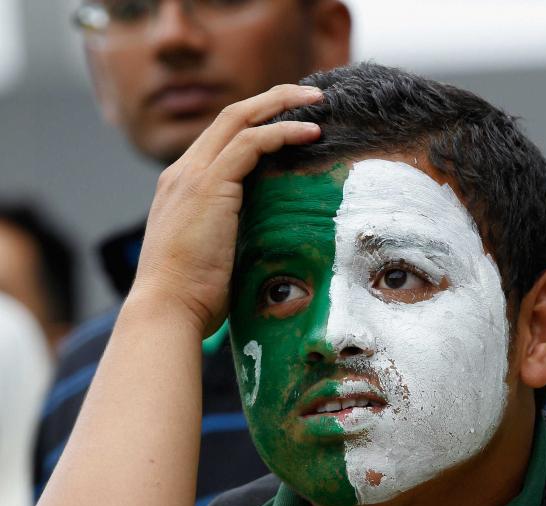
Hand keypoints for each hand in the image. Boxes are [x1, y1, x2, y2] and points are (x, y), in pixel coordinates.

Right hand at [131, 84, 321, 335]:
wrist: (167, 309)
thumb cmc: (194, 294)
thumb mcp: (216, 252)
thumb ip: (234, 231)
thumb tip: (270, 234)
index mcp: (183, 186)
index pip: (222, 137)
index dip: (258, 121)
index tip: (292, 119)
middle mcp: (183, 172)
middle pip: (231, 116)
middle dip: (273, 98)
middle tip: (311, 95)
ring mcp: (192, 175)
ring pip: (240, 118)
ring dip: (282, 104)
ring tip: (318, 101)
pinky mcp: (208, 186)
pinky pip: (250, 143)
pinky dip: (282, 132)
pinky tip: (311, 132)